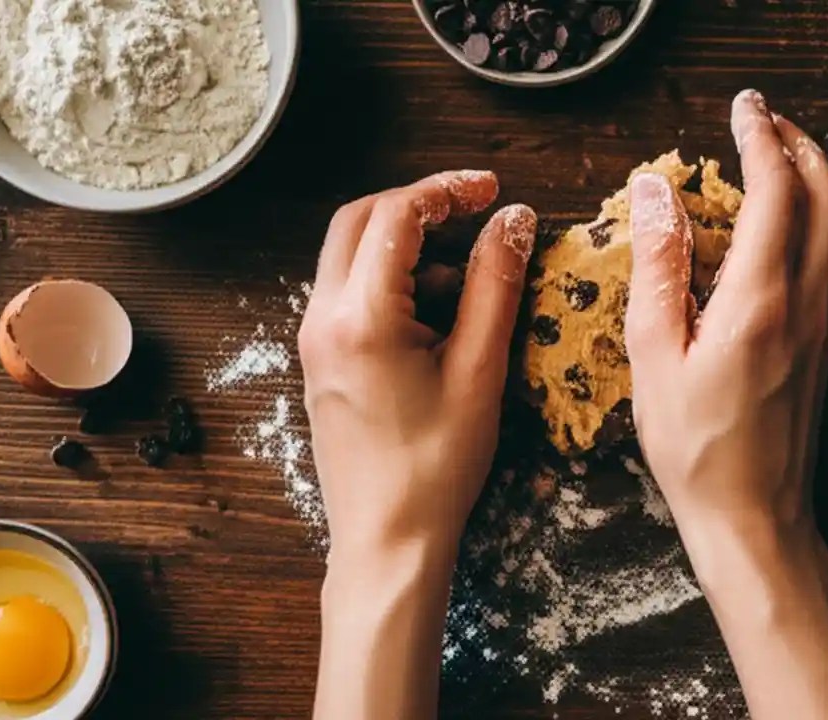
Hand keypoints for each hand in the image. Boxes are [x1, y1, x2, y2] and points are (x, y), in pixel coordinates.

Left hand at [299, 171, 537, 560]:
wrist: (386, 540)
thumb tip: (513, 222)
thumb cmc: (436, 467)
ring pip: (353, 256)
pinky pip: (353, 294)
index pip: (396, 215)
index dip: (448, 190)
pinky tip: (442, 317)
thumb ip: (494, 286)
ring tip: (470, 280)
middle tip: (477, 211)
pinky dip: (396, 283)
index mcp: (360, 317)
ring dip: (409, 247)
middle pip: (360, 221)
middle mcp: (323, 319)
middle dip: (420, 206)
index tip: (493, 191)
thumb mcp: (479, 370)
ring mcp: (314, 340)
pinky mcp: (322, 360)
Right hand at [626, 89, 827, 541]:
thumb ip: (658, 267)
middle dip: (801, 144)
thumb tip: (653, 193)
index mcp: (760, 299)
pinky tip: (766, 231)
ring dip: (809, 180)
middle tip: (763, 121)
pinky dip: (805, 222)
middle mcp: (804, 302)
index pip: (776, 189)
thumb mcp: (655, 356)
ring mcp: (821, 323)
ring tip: (767, 161)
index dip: (761, 137)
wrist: (755, 517)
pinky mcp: (822, 343)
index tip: (741, 108)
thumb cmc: (696, 449)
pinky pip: (823, 261)